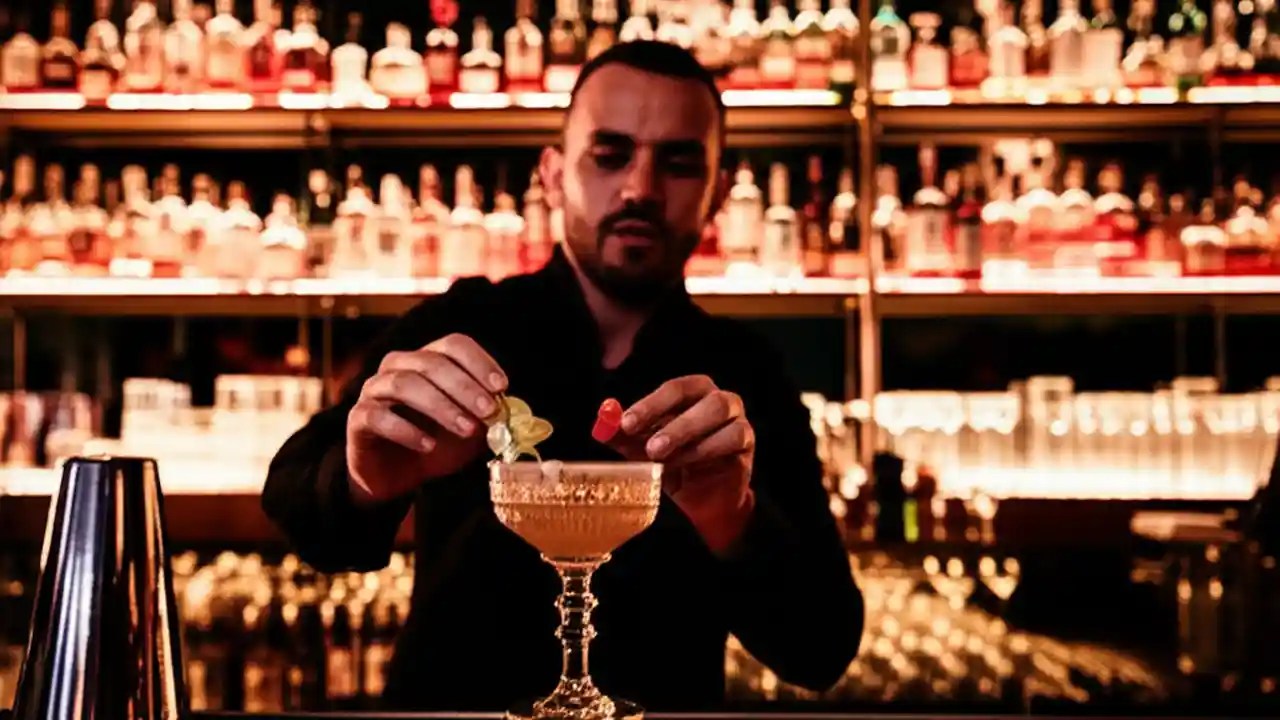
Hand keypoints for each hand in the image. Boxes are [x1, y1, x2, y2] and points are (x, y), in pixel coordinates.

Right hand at [346, 334, 506, 503]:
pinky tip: (428, 446)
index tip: (502, 386)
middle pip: (431, 362)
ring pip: (404, 384)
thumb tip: (514, 410)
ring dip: (441, 406)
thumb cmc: (435, 445)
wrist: (395, 477)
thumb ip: (489, 418)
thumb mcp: (470, 431)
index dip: (479, 362)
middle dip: (464, 386)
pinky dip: (407, 430)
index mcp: (427, 360)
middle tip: (488, 411)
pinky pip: (378, 416)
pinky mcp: (358, 419)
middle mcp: (398, 366)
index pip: (453, 345)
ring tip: (466, 430)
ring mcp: (374, 390)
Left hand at [607, 375, 755, 554]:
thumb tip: (601, 423)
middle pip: (700, 394)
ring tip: (663, 457)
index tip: (626, 423)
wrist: (703, 500)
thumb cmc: (674, 465)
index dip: (650, 403)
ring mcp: (736, 418)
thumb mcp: (642, 450)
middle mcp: (718, 398)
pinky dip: (705, 450)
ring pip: (718, 412)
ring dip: (687, 434)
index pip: (674, 388)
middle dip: (670, 419)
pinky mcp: (746, 442)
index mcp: (692, 393)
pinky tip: (687, 465)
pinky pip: (731, 437)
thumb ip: (623, 435)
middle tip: (648, 444)